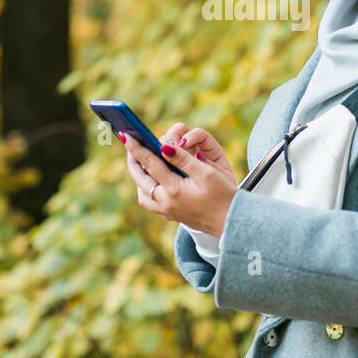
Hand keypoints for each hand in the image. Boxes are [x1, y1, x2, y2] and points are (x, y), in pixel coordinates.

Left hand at [121, 132, 237, 237]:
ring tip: (140, 163)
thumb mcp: (207, 173)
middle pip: (140, 179)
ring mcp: (167, 211)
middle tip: (129, 146)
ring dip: (139, 178)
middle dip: (133, 161)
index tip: (126, 135)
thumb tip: (164, 146)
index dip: (137, 148)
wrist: (231, 223)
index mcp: (174, 190)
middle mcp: (166, 202)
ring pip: (142, 194)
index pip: (150, 163)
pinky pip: (151, 203)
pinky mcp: (172, 216)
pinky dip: (146, 190)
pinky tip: (153, 182)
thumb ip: (184, 159)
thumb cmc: (224, 196)